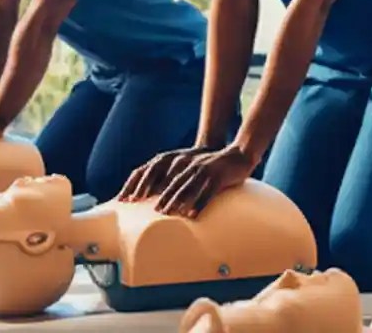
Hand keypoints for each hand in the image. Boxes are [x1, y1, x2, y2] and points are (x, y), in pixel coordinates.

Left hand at [118, 145, 254, 216]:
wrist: (240, 156)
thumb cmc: (215, 167)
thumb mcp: (194, 169)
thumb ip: (179, 179)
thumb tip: (162, 198)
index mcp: (181, 163)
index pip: (156, 173)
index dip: (143, 185)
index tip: (131, 200)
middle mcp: (190, 165)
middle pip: (172, 183)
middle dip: (161, 197)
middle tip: (153, 212)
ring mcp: (204, 170)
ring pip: (188, 188)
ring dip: (177, 201)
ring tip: (169, 214)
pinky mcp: (218, 177)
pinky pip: (207, 193)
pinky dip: (198, 204)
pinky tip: (192, 215)